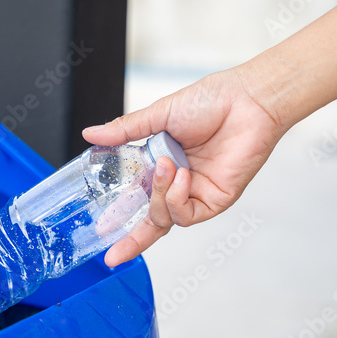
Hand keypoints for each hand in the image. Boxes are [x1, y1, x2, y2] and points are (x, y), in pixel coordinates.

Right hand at [83, 64, 284, 266]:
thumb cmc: (211, 101)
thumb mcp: (158, 115)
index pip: (137, 201)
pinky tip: (182, 176)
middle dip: (128, 236)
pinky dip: (177, 198)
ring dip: (158, 194)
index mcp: (161, 166)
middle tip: (105, 228)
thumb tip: (90, 134)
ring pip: (164, 217)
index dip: (119, 220)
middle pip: (150, 222)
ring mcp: (196, 194)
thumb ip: (124, 131)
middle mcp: (177, 184)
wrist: (246, 101)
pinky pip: (186, 214)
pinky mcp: (215, 200)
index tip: (101, 232)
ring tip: (166, 165)